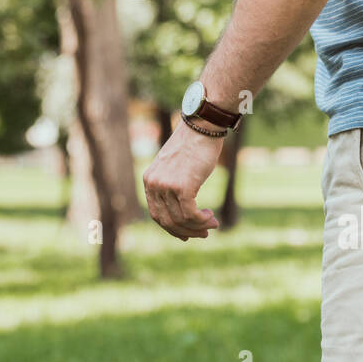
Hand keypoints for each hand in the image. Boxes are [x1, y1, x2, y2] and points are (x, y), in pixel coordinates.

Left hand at [142, 122, 224, 240]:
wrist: (202, 128)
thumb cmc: (193, 146)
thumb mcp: (175, 167)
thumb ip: (173, 186)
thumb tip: (182, 212)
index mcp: (149, 180)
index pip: (156, 214)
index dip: (172, 228)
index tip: (186, 234)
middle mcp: (154, 184)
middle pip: (167, 221)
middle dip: (187, 231)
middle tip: (204, 234)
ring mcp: (167, 186)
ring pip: (180, 220)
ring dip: (199, 226)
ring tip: (212, 224)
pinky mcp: (182, 187)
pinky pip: (190, 214)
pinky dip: (202, 221)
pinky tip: (211, 217)